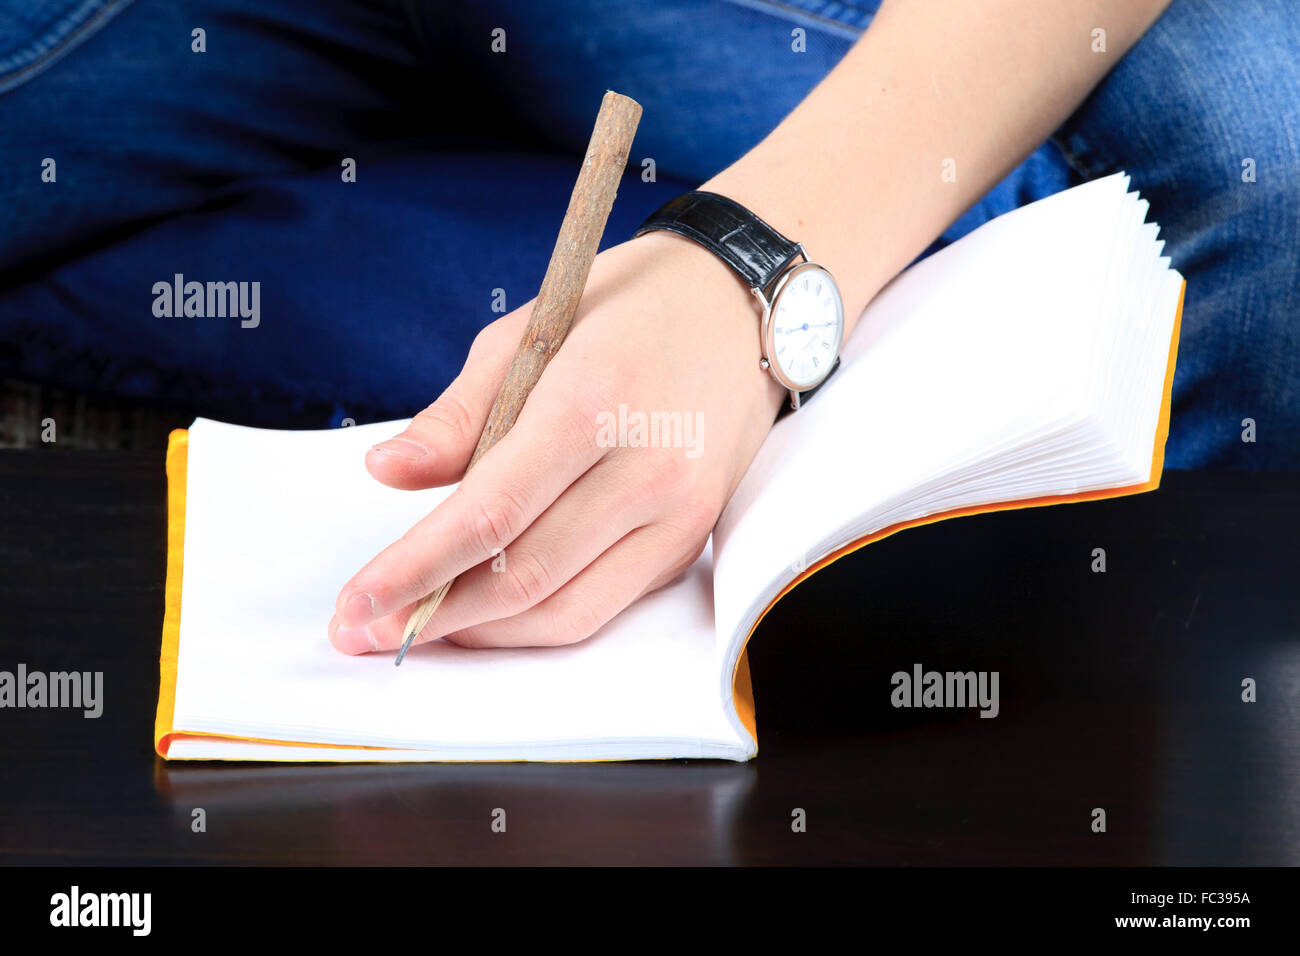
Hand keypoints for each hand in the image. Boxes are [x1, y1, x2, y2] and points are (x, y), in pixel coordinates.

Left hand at [329, 229, 786, 652]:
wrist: (739, 305)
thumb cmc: (626, 308)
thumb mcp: (527, 331)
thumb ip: (457, 414)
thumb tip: (387, 473)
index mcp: (592, 404)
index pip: (489, 514)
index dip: (414, 570)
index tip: (356, 604)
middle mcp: (646, 470)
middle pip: (525, 577)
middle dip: (436, 617)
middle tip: (367, 632)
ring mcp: (679, 512)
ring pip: (569, 610)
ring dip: (486, 634)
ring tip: (421, 630)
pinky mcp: (692, 536)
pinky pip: (609, 602)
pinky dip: (541, 618)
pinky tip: (491, 612)